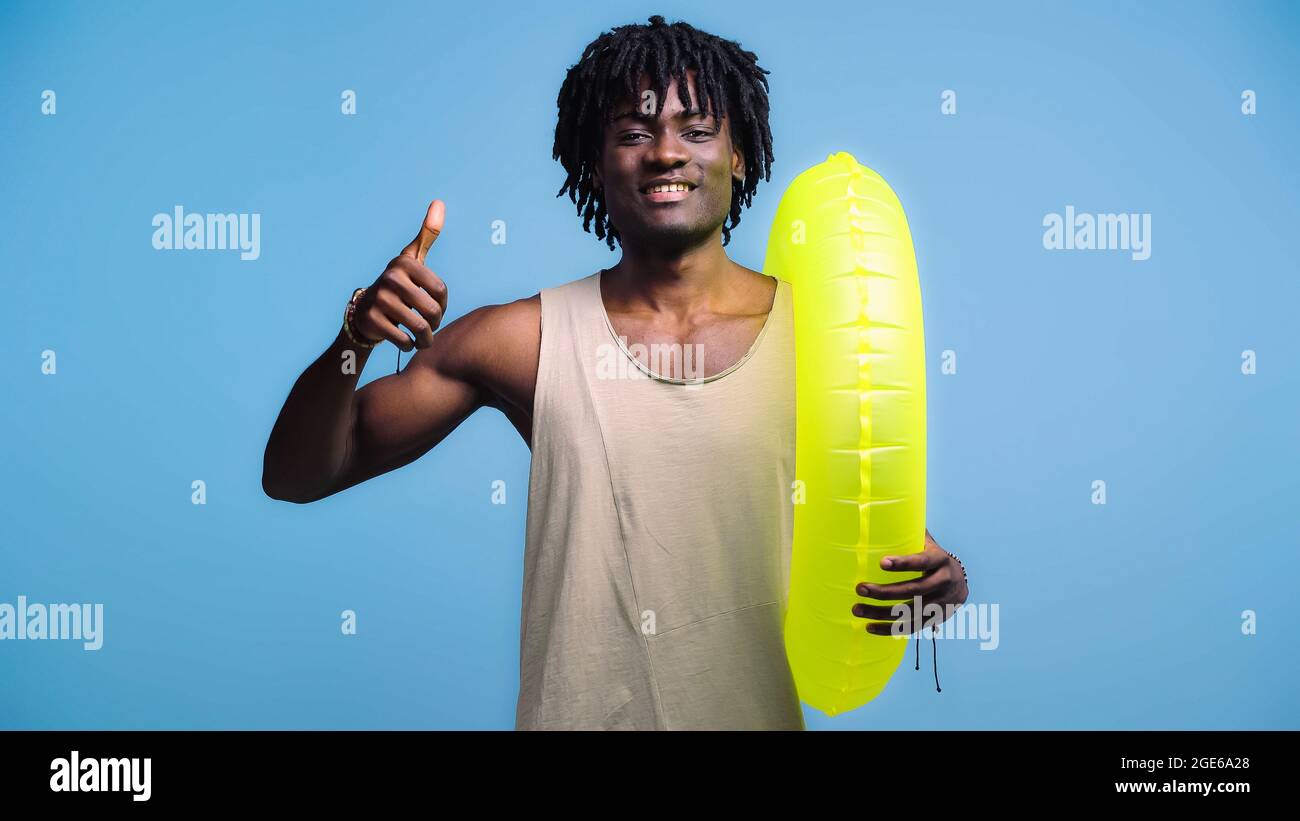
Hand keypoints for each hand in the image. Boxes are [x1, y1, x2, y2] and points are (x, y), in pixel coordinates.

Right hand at [353, 200, 448, 351]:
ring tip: (423, 339)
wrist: (365, 314)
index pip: (441, 291)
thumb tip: (439, 202)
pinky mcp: (372, 321)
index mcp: (404, 263)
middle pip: (432, 310)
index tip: (434, 306)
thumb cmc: (398, 286)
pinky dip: (409, 346)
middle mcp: (390, 277)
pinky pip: (404, 340)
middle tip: (430, 326)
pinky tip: (406, 342)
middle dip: (435, 324)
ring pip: (420, 327)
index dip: (443, 304)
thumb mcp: (412, 260)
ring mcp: (379, 299)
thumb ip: (427, 234)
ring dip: (425, 339)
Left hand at [851, 530, 968, 635]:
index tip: (881, 563)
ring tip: (857, 608)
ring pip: (909, 611)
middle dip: (884, 591)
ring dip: (881, 612)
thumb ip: (910, 531)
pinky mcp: (935, 619)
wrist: (961, 582)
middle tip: (859, 588)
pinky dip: (889, 629)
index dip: (903, 563)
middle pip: (913, 590)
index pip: (922, 561)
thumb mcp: (928, 543)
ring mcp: (941, 603)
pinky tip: (869, 627)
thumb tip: (880, 510)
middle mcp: (944, 582)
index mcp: (940, 560)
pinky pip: (911, 627)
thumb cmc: (933, 557)